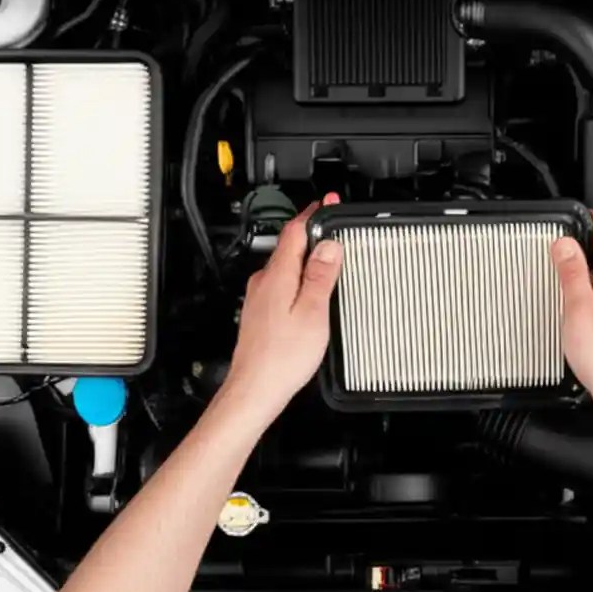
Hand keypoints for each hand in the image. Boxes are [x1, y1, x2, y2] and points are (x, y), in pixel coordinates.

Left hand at [216, 194, 342, 422]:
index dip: (314, 213)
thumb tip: (329, 245)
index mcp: (278, 276)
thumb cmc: (281, 358)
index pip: (295, 230)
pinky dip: (300, 278)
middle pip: (290, 246)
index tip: (330, 202)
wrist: (255, 389)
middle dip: (314, 234)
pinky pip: (282, 284)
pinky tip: (311, 291)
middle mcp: (264, 282)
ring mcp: (260, 297)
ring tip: (330, 257)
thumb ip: (321, 276)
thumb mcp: (312, 313)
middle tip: (336, 227)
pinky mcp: (261, 312)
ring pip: (286, 266)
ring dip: (307, 258)